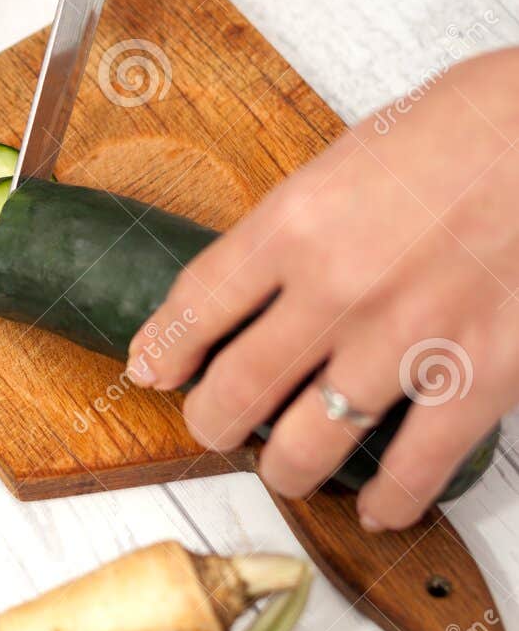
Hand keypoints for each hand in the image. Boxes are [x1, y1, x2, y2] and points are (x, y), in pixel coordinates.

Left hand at [126, 50, 518, 527]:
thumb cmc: (475, 125)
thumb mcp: (354, 154)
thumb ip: (305, 222)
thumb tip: (268, 276)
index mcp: (297, 220)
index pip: (199, 303)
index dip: (166, 347)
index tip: (154, 369)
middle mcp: (335, 287)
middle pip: (236, 389)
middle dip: (212, 422)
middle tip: (214, 426)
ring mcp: (403, 340)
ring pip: (306, 445)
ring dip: (284, 469)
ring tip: (285, 469)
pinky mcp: (476, 376)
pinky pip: (410, 469)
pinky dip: (388, 500)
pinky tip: (377, 505)